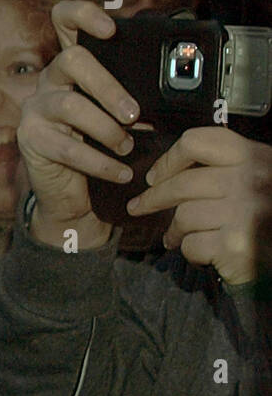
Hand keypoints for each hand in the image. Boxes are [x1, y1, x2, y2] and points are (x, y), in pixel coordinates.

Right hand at [17, 0, 138, 248]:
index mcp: (71, 67)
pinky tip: (120, 171)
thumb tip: (164, 97)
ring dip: (106, 128)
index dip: (83, 15)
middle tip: (133, 114)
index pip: (64, 21)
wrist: (70, 193)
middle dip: (108, 87)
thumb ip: (130, 98)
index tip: (110, 29)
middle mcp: (49, 80)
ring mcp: (35, 108)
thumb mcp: (115, 115)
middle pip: (72, 61)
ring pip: (70, 106)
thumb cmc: (98, 147)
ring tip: (126, 146)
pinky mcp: (30, 138)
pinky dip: (101, 162)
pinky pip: (67, 147)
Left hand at [126, 128, 271, 285]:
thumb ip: (223, 167)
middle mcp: (250, 180)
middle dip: (153, 198)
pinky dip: (190, 251)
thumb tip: (167, 172)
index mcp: (253, 156)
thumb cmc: (269, 212)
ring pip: (184, 216)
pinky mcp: (236, 246)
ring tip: (175, 237)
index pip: (196, 142)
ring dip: (175, 230)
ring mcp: (244, 214)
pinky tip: (201, 252)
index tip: (154, 176)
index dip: (168, 159)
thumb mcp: (257, 175)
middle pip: (181, 184)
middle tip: (138, 207)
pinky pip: (191, 244)